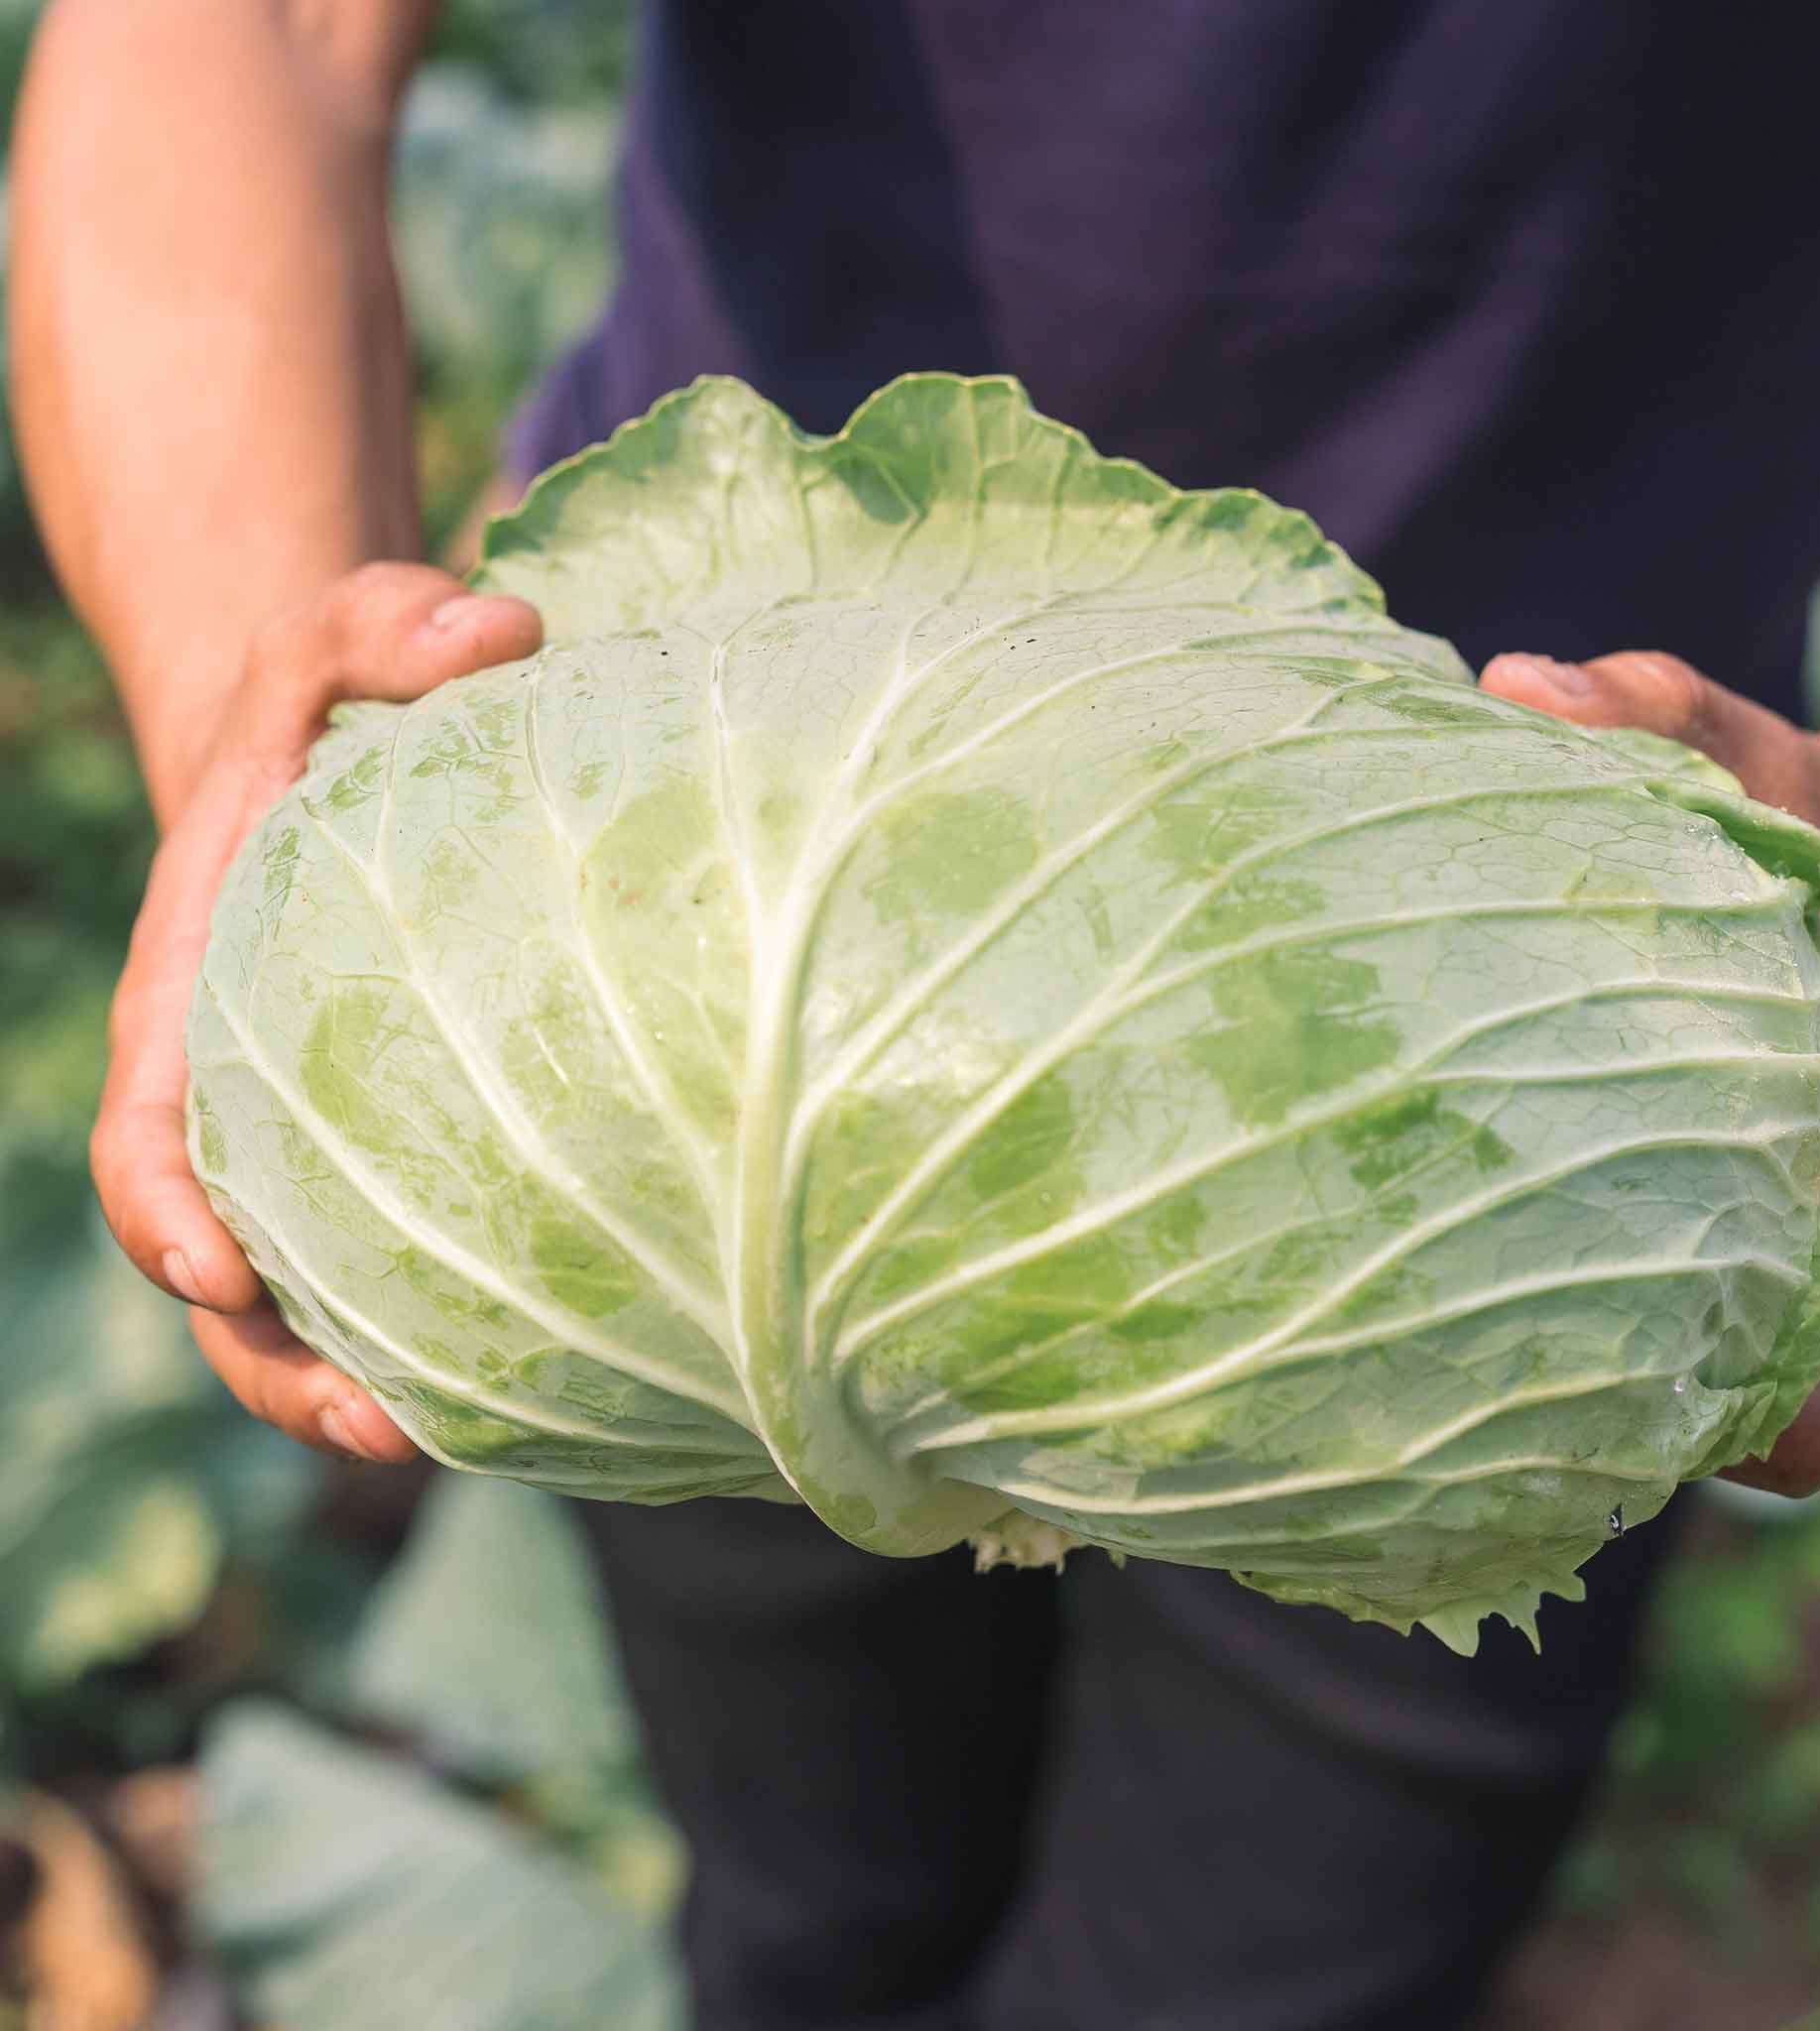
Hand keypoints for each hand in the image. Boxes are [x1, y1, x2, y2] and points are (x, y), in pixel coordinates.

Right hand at [93, 564, 542, 1460]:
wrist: (340, 755)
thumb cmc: (330, 703)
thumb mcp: (341, 634)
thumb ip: (395, 622)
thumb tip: (506, 628)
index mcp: (193, 1006)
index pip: (151, 1141)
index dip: (166, 1216)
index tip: (218, 1278)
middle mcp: (243, 1099)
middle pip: (225, 1281)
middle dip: (284, 1367)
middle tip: (391, 1429)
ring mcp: (316, 1141)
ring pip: (314, 1305)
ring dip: (368, 1388)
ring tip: (471, 1444)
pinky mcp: (395, 1148)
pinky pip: (408, 1261)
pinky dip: (451, 1333)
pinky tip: (560, 1378)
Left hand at [1480, 650, 1819, 1495]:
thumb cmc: (1812, 823)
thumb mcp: (1744, 754)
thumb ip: (1649, 719)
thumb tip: (1514, 685)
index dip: (1794, 1440)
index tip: (1670, 1440)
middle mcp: (1806, 1226)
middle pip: (1760, 1425)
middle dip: (1636, 1442)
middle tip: (1470, 1431)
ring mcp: (1759, 1229)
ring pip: (1701, 1382)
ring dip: (1593, 1397)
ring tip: (1421, 1377)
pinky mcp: (1707, 1202)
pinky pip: (1653, 1300)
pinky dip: (1574, 1313)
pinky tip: (1419, 1271)